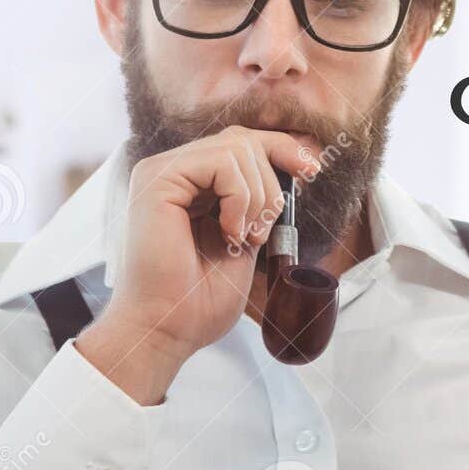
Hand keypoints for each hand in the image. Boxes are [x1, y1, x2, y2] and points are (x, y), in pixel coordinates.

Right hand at [76, 128, 320, 400]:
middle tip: (260, 233)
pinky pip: (222, 162)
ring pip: (237, 148)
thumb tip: (296, 167)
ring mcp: (161, 171)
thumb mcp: (244, 238)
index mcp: (190, 184)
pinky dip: (240, 199)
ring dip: (257, 199)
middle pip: (242, 140)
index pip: (242, 144)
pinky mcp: (157, 179)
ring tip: (242, 239)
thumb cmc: (200, 299)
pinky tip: (229, 234)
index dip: (283, 149)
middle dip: (272, 183)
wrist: (168, 329)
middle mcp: (172, 171)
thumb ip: (257, 202)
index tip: (311, 171)